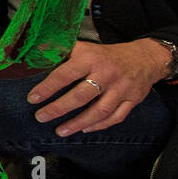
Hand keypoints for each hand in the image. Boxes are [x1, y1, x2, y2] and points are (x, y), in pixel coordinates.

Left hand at [28, 39, 168, 135]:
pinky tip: (85, 129)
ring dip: (79, 123)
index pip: (66, 74)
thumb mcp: (84, 48)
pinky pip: (116, 117)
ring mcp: (122, 89)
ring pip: (100, 111)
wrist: (144, 57)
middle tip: (41, 117)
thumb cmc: (106, 55)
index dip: (48, 87)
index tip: (33, 98)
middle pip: (81, 96)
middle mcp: (107, 74)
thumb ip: (62, 52)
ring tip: (61, 131)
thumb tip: (36, 54)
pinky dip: (100, 126)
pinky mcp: (133, 100)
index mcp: (91, 59)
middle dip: (59, 108)